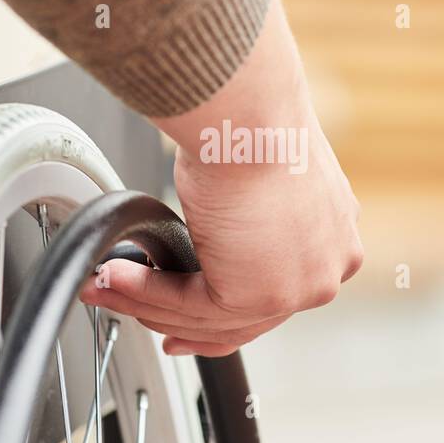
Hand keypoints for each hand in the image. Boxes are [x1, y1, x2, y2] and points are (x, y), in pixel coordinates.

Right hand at [78, 0, 362, 355]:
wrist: (249, 118)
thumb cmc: (255, 124)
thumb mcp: (263, 177)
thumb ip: (254, 218)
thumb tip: (218, 232)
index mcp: (334, 240)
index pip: (278, 295)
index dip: (227, 312)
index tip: (188, 317)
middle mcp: (326, 268)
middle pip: (248, 317)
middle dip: (186, 324)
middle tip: (146, 318)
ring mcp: (297, 288)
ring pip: (213, 316)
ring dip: (150, 303)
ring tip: (109, 285)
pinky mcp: (255, 294)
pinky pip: (189, 305)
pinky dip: (145, 293)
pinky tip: (117, 277)